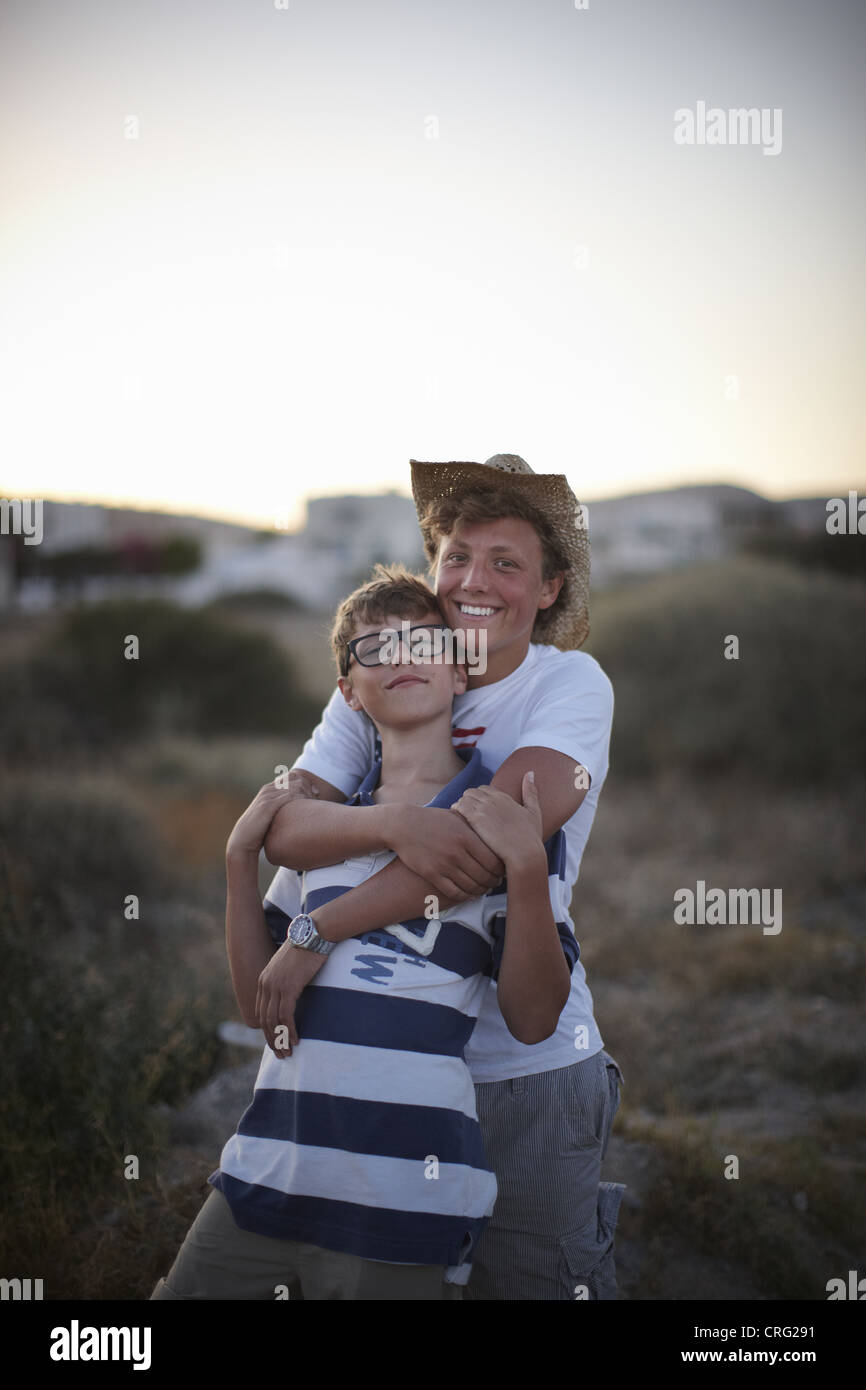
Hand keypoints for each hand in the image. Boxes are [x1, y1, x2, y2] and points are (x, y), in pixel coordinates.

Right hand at [226, 773, 318, 859]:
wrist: (243, 841)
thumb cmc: (259, 831)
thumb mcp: (270, 816)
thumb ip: (280, 809)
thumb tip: (296, 811)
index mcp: (268, 789)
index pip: (292, 776)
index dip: (306, 782)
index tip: (315, 793)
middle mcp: (268, 789)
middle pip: (295, 778)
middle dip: (308, 786)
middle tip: (317, 797)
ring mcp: (267, 796)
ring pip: (294, 786)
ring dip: (307, 792)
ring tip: (315, 803)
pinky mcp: (268, 805)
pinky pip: (290, 796)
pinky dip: (301, 799)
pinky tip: (308, 807)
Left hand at [255, 939, 326, 1055]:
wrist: (314, 934)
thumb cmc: (307, 949)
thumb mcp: (291, 967)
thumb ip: (286, 981)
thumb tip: (292, 994)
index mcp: (264, 980)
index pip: (261, 1012)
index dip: (268, 1030)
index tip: (276, 1042)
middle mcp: (266, 984)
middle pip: (265, 1019)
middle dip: (272, 1040)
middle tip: (281, 1055)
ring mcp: (276, 986)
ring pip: (274, 1021)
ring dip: (281, 1039)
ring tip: (288, 1053)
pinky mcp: (288, 987)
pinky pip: (286, 1016)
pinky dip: (290, 1031)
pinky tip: (295, 1040)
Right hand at [388, 805, 505, 899]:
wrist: (403, 825)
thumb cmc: (434, 820)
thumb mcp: (458, 817)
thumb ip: (476, 827)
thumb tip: (497, 836)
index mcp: (467, 837)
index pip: (494, 861)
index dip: (501, 870)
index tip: (503, 871)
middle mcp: (457, 852)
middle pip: (485, 876)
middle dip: (494, 882)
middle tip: (496, 882)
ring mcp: (444, 865)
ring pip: (471, 886)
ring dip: (480, 890)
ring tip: (484, 888)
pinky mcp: (431, 874)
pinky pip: (454, 892)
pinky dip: (465, 896)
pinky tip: (469, 893)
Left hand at [450, 771, 543, 869]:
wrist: (525, 854)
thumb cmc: (530, 838)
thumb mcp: (533, 812)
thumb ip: (530, 792)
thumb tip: (530, 772)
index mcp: (504, 797)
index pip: (483, 789)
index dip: (479, 799)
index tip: (478, 811)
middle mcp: (493, 799)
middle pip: (471, 792)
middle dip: (468, 802)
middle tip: (466, 816)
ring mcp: (484, 807)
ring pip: (464, 797)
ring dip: (460, 807)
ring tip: (460, 820)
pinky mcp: (476, 818)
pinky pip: (459, 807)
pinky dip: (456, 812)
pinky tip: (458, 823)